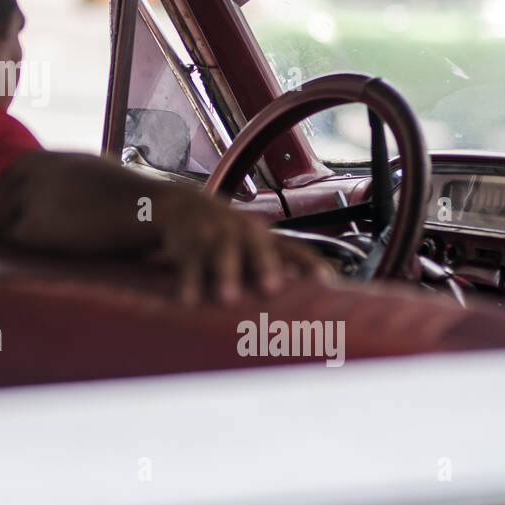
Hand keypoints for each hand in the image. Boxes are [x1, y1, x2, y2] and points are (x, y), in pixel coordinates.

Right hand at [153, 190, 334, 305]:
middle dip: (263, 265)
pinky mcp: (186, 242)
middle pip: (255, 246)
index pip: (291, 248)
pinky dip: (188, 280)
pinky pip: (188, 262)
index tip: (324, 279)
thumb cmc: (224, 234)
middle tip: (271, 287)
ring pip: (221, 253)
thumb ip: (279, 264)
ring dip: (225, 274)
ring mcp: (211, 234)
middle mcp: (239, 231)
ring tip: (227, 298)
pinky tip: (188, 299)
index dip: (308, 263)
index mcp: (261, 235)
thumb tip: (318, 291)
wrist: (180, 205)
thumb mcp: (251, 243)